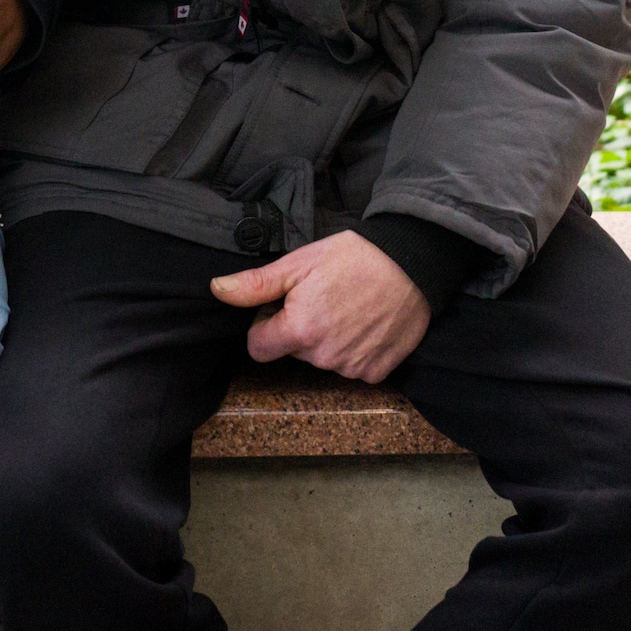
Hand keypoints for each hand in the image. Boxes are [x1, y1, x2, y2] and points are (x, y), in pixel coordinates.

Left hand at [210, 231, 430, 385]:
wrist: (413, 265)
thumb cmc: (355, 258)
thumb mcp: (300, 262)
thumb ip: (256, 284)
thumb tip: (217, 290)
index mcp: (299, 330)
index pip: (258, 347)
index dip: (265, 325)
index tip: (283, 306)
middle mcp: (324, 357)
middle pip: (293, 351)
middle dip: (299, 329)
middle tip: (322, 298)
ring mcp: (351, 368)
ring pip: (322, 359)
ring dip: (328, 339)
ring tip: (348, 307)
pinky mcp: (376, 373)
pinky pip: (351, 367)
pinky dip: (354, 349)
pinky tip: (366, 323)